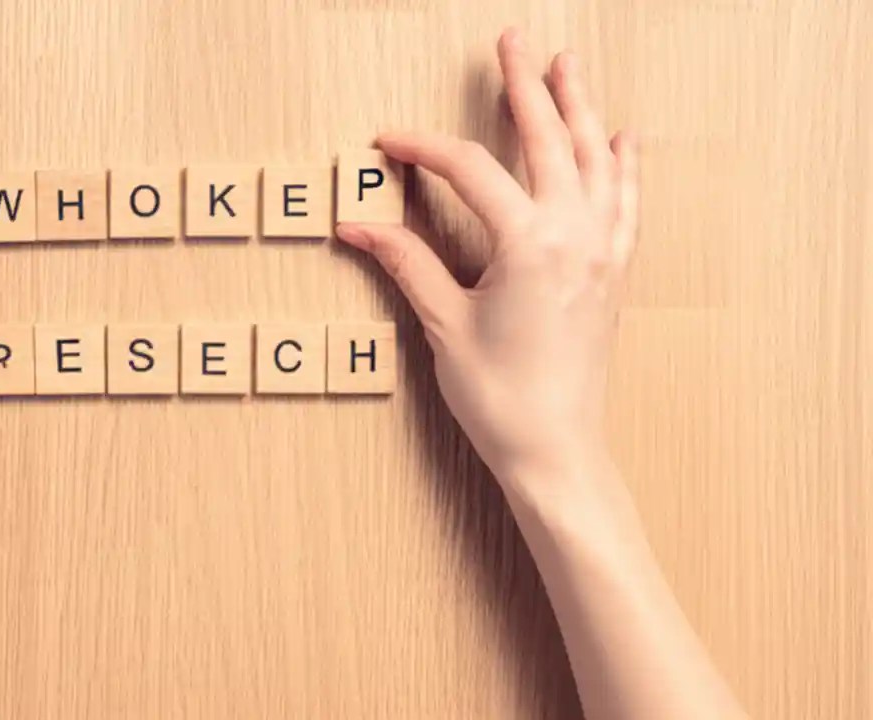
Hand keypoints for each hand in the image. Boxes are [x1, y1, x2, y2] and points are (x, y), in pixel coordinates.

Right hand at [337, 31, 637, 498]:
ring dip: (579, 108)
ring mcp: (602, 251)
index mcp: (529, 245)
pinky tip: (623, 139)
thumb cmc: (501, 398)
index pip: (470, 170)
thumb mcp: (444, 326)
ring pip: (595, 159)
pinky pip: (626, 202)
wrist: (558, 451)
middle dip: (525, 86)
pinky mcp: (613, 272)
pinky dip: (623, 165)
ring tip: (567, 65)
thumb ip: (407, 263)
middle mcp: (575, 236)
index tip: (388, 141)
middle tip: (512, 41)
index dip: (423, 148)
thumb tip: (357, 225)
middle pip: (549, 140)